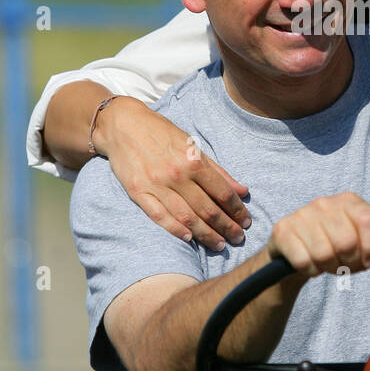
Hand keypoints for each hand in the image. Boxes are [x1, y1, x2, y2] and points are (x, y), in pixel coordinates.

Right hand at [95, 97, 250, 247]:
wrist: (123, 125)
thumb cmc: (161, 133)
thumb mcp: (193, 145)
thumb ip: (218, 171)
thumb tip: (242, 190)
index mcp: (193, 161)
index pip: (222, 192)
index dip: (237, 210)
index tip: (246, 221)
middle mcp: (176, 175)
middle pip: (207, 209)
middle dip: (226, 227)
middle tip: (238, 239)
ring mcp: (156, 185)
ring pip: (186, 217)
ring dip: (206, 234)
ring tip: (219, 245)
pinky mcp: (137, 192)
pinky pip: (159, 216)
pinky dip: (175, 230)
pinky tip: (190, 239)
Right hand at [267, 192, 369, 278]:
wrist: (295, 252)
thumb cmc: (334, 248)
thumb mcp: (361, 249)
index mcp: (349, 201)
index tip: (369, 260)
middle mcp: (325, 202)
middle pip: (347, 242)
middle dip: (348, 262)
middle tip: (343, 263)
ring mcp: (302, 214)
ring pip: (325, 253)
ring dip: (328, 267)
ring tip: (325, 262)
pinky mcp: (283, 230)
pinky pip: (304, 261)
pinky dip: (310, 270)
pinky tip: (309, 263)